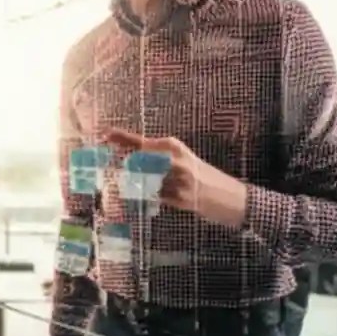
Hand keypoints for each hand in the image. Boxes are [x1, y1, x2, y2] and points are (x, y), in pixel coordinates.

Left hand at [103, 130, 248, 227]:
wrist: (231, 197)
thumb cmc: (202, 177)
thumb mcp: (181, 160)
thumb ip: (156, 158)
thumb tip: (126, 159)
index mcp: (173, 146)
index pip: (141, 141)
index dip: (122, 138)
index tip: (105, 135)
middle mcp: (174, 158)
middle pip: (138, 162)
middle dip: (126, 169)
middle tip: (117, 174)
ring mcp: (177, 178)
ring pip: (144, 182)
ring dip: (135, 187)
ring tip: (141, 190)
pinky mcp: (181, 197)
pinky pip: (155, 198)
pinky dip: (148, 199)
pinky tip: (157, 200)